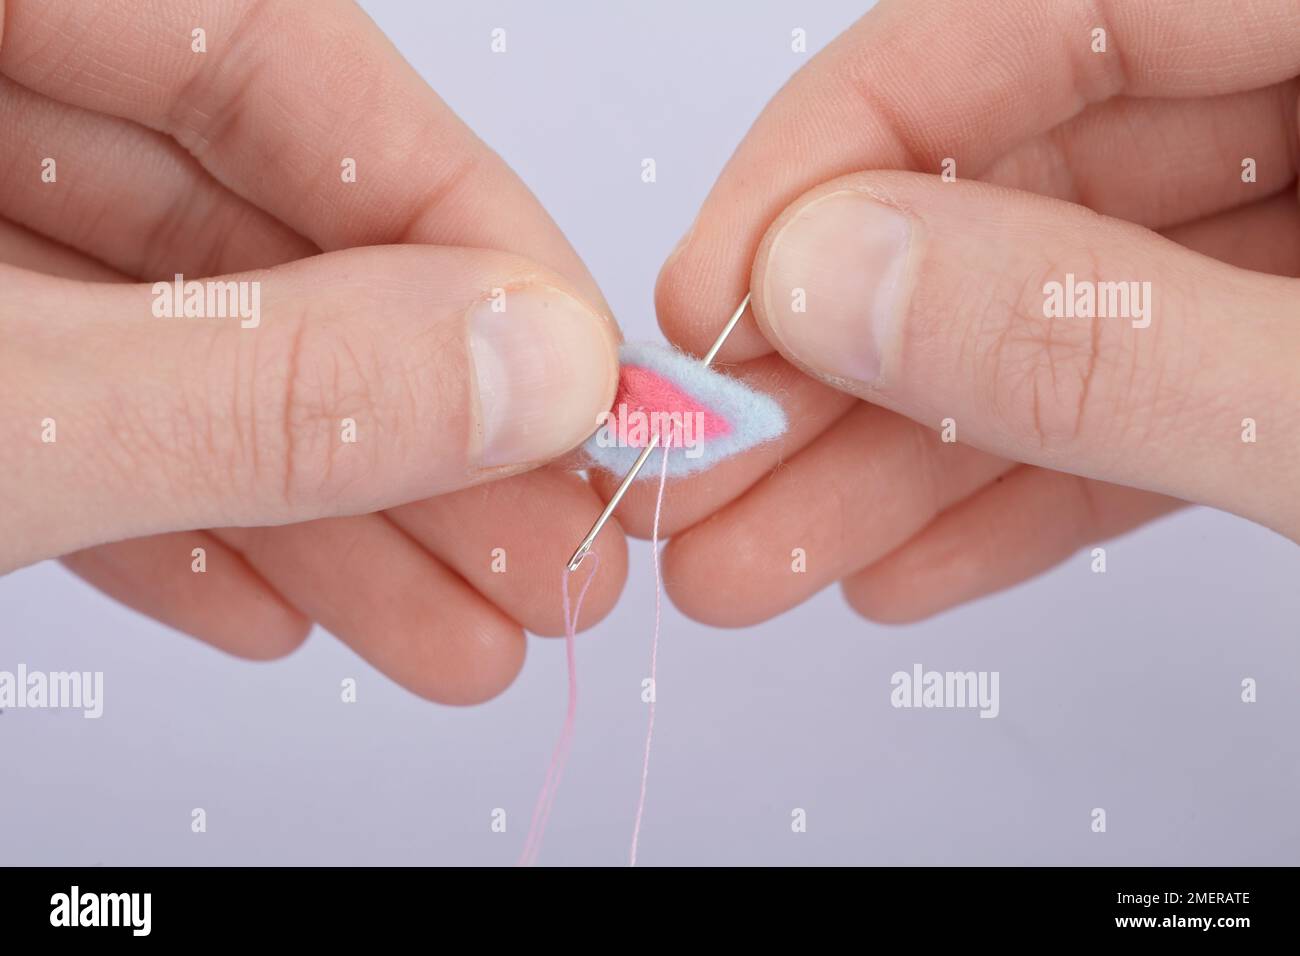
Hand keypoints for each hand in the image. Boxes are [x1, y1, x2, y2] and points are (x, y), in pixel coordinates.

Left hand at [0, 0, 626, 701]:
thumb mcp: (6, 415)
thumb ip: (264, 381)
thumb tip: (535, 368)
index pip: (273, 57)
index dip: (458, 221)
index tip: (581, 375)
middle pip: (240, 223)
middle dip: (402, 416)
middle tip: (550, 545)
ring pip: (164, 338)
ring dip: (316, 501)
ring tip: (460, 631)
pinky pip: (64, 409)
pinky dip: (167, 512)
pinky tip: (280, 606)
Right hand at [607, 0, 1299, 625]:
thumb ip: (1099, 335)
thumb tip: (833, 282)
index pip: (1021, 22)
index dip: (832, 157)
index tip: (708, 300)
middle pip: (1019, 190)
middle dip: (842, 355)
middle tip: (700, 463)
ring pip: (1065, 318)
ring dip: (900, 454)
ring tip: (754, 557)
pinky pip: (1152, 406)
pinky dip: (1030, 492)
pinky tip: (900, 562)